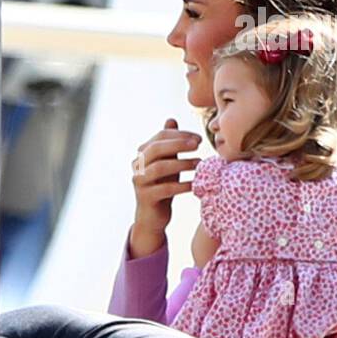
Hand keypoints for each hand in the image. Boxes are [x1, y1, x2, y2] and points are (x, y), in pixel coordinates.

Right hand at [128, 118, 201, 258]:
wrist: (153, 217)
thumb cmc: (163, 186)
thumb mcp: (167, 163)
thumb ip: (169, 144)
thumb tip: (170, 120)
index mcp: (143, 154)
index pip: (160, 137)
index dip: (180, 135)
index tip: (198, 138)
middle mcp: (137, 165)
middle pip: (156, 149)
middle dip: (178, 144)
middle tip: (198, 144)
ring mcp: (139, 182)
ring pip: (159, 168)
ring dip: (182, 164)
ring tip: (199, 163)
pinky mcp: (145, 198)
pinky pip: (164, 189)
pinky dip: (182, 185)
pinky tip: (195, 183)